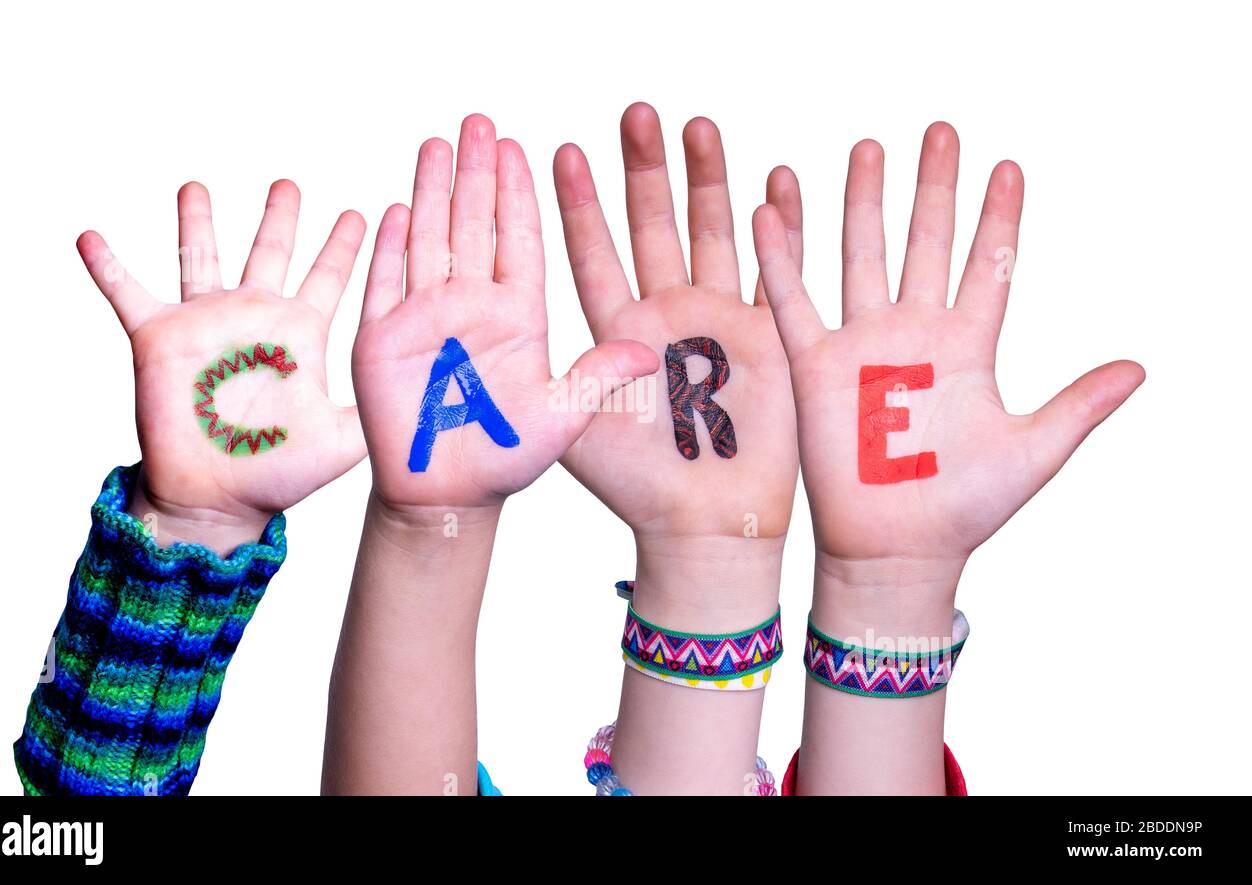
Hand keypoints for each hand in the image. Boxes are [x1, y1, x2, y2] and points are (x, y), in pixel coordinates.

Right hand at [77, 180, 367, 548]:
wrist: (220, 498)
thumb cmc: (281, 472)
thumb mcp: (345, 439)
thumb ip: (379, 407)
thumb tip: (428, 391)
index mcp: (301, 334)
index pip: (329, 276)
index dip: (345, 245)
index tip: (366, 210)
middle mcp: (255, 318)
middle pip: (270, 251)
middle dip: (280, 217)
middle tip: (289, 183)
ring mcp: (206, 324)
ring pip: (201, 257)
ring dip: (198, 222)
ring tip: (195, 186)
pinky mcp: (159, 340)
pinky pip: (127, 294)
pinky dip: (108, 267)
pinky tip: (90, 237)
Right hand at [352, 115, 658, 510]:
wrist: (448, 494)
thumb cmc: (506, 458)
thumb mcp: (564, 417)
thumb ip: (598, 378)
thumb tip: (647, 349)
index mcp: (518, 315)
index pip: (518, 239)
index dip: (517, 193)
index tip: (519, 148)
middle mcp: (473, 306)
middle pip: (473, 224)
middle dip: (476, 173)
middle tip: (479, 122)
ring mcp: (426, 317)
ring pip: (429, 238)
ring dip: (432, 191)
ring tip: (438, 144)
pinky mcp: (383, 337)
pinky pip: (386, 280)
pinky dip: (389, 246)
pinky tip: (396, 207)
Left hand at [552, 104, 800, 621]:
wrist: (707, 523)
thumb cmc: (641, 489)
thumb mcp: (582, 429)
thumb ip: (566, 373)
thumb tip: (538, 328)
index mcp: (615, 331)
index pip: (591, 253)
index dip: (576, 205)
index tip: (558, 152)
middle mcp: (664, 316)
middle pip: (652, 227)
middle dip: (645, 170)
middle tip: (636, 112)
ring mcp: (715, 321)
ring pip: (711, 234)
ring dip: (707, 180)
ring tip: (697, 125)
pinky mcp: (764, 337)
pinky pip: (775, 271)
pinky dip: (780, 229)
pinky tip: (777, 181)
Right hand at [753, 123, 1144, 610]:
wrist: (896, 552)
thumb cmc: (964, 510)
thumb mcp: (1034, 452)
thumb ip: (1079, 404)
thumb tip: (1140, 368)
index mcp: (968, 348)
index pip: (987, 265)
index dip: (998, 218)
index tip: (1008, 168)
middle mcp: (915, 335)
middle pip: (924, 243)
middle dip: (931, 188)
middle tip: (939, 133)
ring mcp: (863, 346)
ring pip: (861, 256)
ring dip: (862, 203)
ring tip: (867, 147)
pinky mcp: (816, 366)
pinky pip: (795, 302)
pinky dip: (783, 258)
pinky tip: (776, 209)